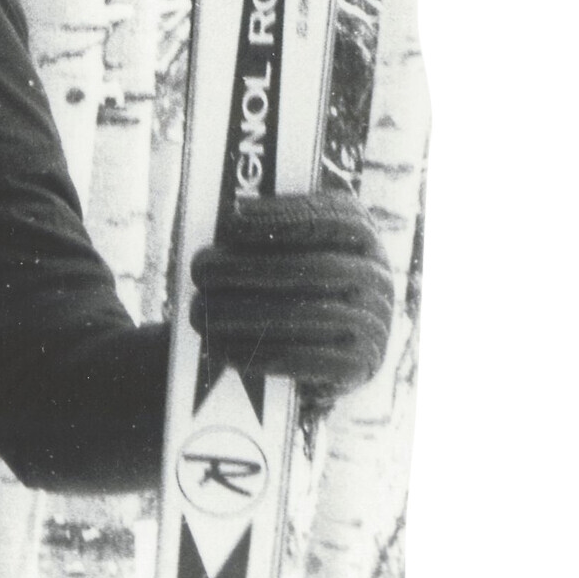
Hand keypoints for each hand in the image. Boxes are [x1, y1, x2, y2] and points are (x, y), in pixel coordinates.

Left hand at [190, 189, 395, 399]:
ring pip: (312, 315)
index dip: (285, 215)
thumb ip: (272, 230)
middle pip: (318, 269)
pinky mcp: (362, 366)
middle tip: (200, 268)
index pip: (338, 217)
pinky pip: (313, 361)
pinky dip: (265, 353)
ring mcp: (375, 324)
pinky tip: (223, 348)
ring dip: (248, 313)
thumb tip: (234, 211)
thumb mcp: (291, 250)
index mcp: (364, 240)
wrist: (327, 354)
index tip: (232, 220)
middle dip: (253, 267)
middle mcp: (377, 279)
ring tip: (200, 309)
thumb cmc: (293, 288)